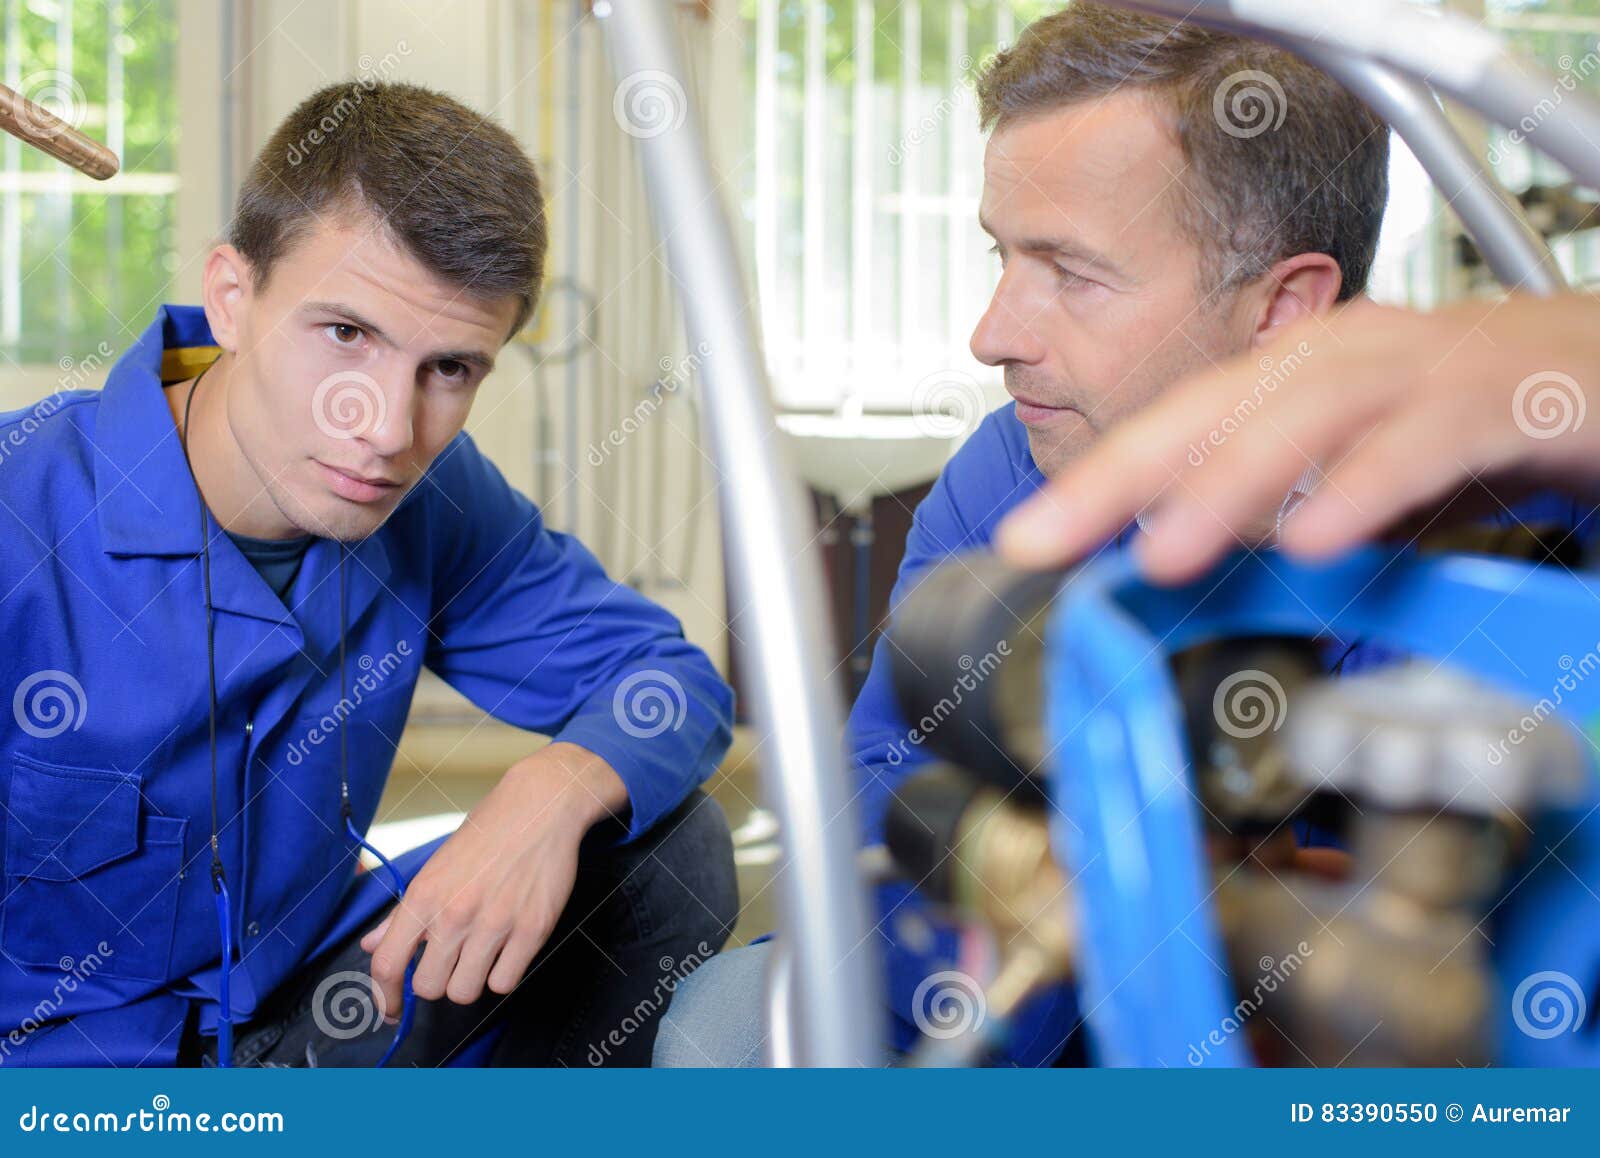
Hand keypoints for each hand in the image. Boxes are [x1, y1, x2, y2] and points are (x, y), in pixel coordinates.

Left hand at [360, 741, 628, 1013]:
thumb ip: (403, 912)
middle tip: (450, 963)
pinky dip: (503, 975)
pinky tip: (506, 952)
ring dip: (469, 981)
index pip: (387, 964)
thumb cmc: (488, 834)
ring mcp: (494, 923)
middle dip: (436, 982)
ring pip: (465, 991)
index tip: (391, 1009)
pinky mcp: (531, 930)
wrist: (541, 806)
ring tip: (480, 956)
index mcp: (424, 896)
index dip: (384, 997)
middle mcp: (454, 914)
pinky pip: (505, 982)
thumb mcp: (436, 867)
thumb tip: (372, 945)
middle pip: (428, 987)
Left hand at [996, 293, 1599, 582]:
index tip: (1028, 538)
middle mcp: (1346, 359)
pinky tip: (1320, 535)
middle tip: (1044, 539)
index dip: (1099, 477)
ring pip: (1304, 417)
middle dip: (1120, 473)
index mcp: (1301, 375)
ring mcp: (1423, 371)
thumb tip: (1202, 572)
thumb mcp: (1361, 479)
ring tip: (1162, 549)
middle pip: (1213, 407)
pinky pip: (1424, 441)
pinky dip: (1368, 486)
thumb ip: (1287, 517)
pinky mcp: (1504, 399)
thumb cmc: (1483, 419)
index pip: (1178, 423)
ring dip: (1228, 483)